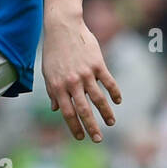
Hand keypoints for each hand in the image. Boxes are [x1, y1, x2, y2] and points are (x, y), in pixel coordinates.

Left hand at [41, 15, 120, 142]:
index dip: (75, 127)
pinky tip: (118, 101)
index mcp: (58, 87)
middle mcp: (72, 83)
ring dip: (106, 113)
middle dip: (91, 127)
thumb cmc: (54, 51)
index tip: (81, 137)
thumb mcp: (48, 73)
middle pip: (83, 110)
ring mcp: (85, 73)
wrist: (63, 28)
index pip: (67, 113)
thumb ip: (52, 91)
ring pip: (98, 99)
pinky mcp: (97, 64)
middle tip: (98, 139)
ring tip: (111, 123)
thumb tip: (56, 109)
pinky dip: (114, 93)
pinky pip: (108, 82)